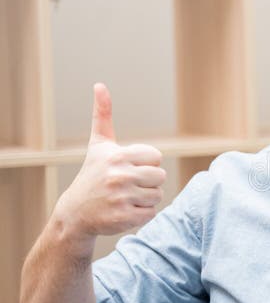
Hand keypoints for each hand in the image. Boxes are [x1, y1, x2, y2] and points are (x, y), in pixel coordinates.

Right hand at [53, 83, 165, 249]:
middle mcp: (119, 176)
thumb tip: (100, 85)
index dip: (145, 163)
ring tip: (125, 197)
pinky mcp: (124, 218)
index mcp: (117, 156)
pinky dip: (142, 213)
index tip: (127, 168)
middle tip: (127, 185)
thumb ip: (103, 115)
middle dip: (148, 181)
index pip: (156, 157)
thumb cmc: (93, 174)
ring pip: (158, 195)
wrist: (76, 212)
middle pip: (160, 176)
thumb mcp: (98, 144)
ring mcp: (121, 198)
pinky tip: (124, 210)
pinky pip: (151, 212)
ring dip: (145, 198)